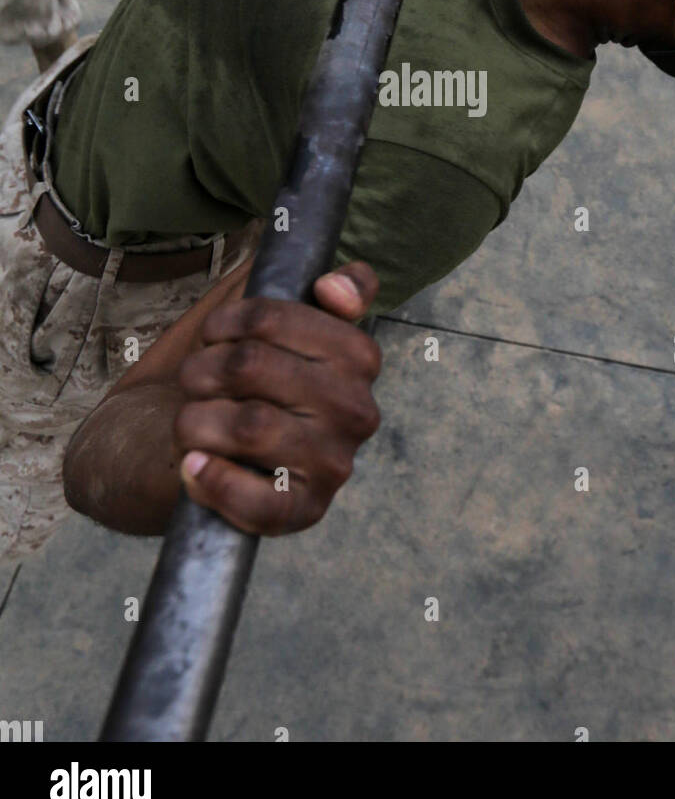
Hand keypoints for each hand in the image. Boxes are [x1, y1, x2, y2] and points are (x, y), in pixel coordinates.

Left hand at [174, 262, 380, 535]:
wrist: (236, 449)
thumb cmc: (260, 378)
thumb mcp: (297, 319)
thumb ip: (339, 288)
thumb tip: (334, 290)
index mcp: (358, 356)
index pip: (267, 319)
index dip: (224, 323)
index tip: (215, 334)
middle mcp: (356, 410)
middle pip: (248, 367)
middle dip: (200, 371)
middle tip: (193, 380)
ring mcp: (335, 463)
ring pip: (246, 426)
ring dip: (195, 421)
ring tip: (191, 422)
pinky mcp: (305, 510)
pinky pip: (254, 499)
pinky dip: (210, 479)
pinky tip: (195, 465)